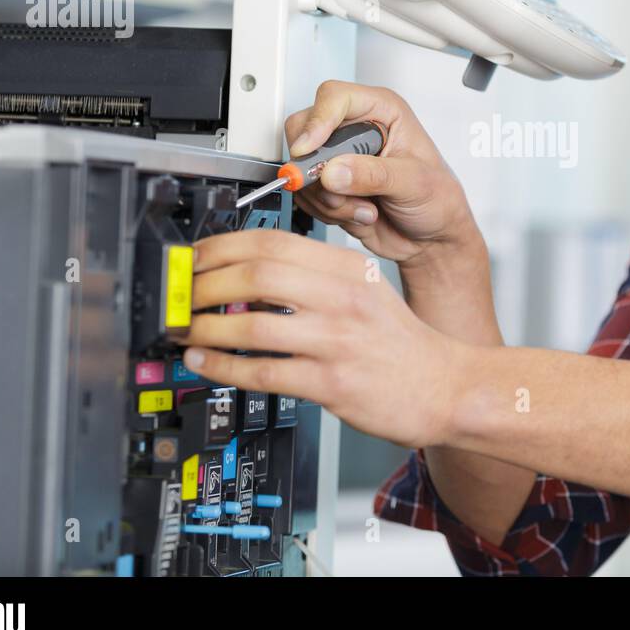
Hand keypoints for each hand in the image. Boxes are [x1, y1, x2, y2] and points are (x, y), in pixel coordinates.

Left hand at [179, 229, 464, 449]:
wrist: (447, 387)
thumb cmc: (402, 343)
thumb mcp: (366, 290)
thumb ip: (314, 278)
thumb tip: (246, 275)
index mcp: (348, 268)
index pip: (273, 242)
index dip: (222, 247)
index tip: (196, 257)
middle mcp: (343, 298)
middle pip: (256, 275)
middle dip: (204, 283)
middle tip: (182, 293)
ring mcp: (338, 341)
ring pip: (253, 324)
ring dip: (206, 327)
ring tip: (185, 329)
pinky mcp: (332, 383)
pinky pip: (264, 372)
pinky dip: (223, 366)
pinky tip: (206, 362)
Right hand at [284, 81, 478, 268]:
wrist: (432, 237)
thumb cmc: (437, 200)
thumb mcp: (414, 182)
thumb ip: (373, 175)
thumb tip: (333, 171)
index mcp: (382, 111)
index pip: (335, 97)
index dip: (317, 121)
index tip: (309, 149)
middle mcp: (356, 130)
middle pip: (304, 129)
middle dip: (318, 169)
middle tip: (340, 191)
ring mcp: (339, 158)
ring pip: (301, 169)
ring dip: (328, 198)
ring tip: (365, 207)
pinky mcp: (328, 186)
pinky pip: (305, 196)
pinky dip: (326, 211)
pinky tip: (358, 214)